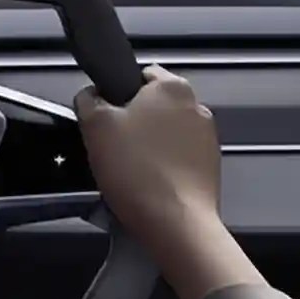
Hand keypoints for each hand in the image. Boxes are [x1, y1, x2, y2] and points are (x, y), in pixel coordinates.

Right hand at [76, 64, 264, 298]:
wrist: (175, 224)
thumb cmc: (136, 170)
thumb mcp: (95, 126)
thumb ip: (88, 99)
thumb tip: (91, 94)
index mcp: (172, 86)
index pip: (138, 74)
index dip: (115, 94)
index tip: (103, 118)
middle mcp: (197, 106)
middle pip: (153, 106)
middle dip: (132, 122)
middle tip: (111, 146)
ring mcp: (207, 138)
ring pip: (165, 133)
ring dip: (148, 145)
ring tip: (128, 170)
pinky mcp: (210, 166)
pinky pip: (178, 157)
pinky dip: (163, 166)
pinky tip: (147, 184)